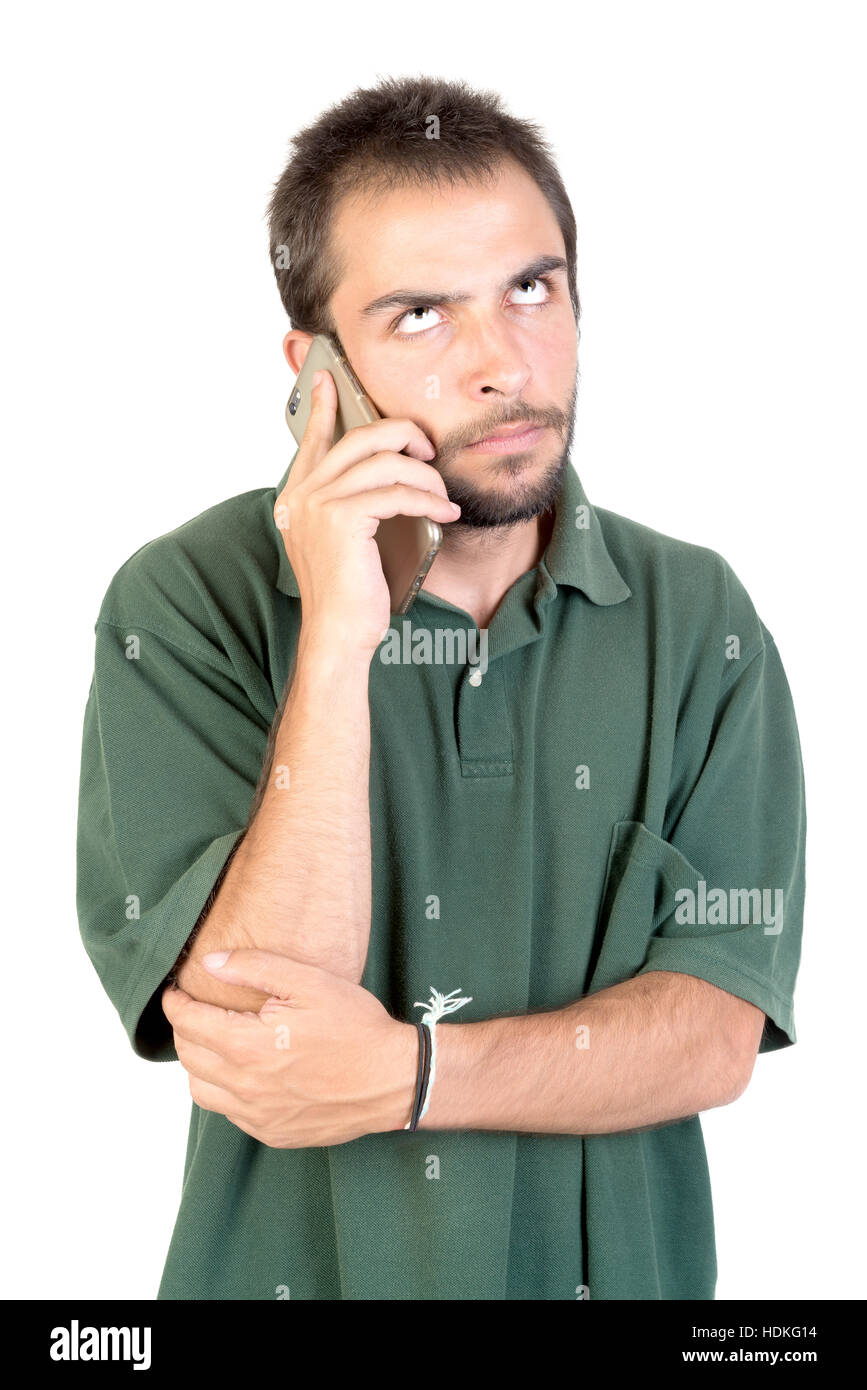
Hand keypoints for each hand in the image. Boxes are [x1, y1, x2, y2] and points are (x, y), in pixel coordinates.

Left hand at [162, 948, 417, 1147]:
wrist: (393, 1080)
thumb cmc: (355, 1026)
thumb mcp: (309, 982)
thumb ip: (254, 967)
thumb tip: (209, 963)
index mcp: (247, 1046)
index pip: (188, 1023)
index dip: (175, 1003)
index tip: (174, 991)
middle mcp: (244, 1086)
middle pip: (188, 1057)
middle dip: (183, 1029)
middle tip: (193, 1010)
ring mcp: (256, 1116)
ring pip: (200, 1091)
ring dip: (198, 1063)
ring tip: (213, 1043)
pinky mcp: (271, 1133)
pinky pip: (228, 1113)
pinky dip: (223, 1090)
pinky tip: (243, 1072)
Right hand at [273, 369, 460, 656]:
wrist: (337, 635)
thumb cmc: (348, 594)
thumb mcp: (344, 542)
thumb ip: (351, 505)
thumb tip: (388, 474)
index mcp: (296, 497)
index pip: (311, 439)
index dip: (320, 406)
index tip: (327, 379)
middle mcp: (301, 494)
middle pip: (360, 436)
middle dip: (403, 433)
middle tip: (429, 449)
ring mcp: (318, 504)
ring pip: (385, 461)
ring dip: (425, 474)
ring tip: (443, 495)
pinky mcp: (342, 519)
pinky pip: (397, 492)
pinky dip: (429, 498)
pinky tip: (445, 511)